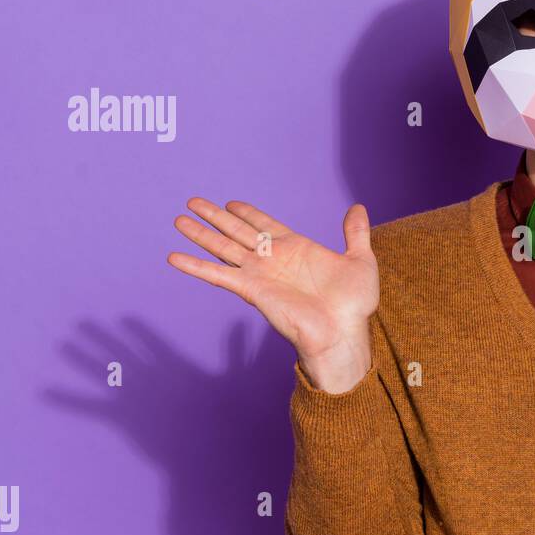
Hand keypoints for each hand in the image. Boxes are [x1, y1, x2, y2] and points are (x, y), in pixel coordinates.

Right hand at [167, 199, 377, 392]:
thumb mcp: (360, 260)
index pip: (265, 224)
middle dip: (215, 217)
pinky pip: (218, 275)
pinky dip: (195, 266)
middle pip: (237, 231)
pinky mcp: (251, 289)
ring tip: (178, 219)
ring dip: (200, 234)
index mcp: (296, 248)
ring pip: (223, 248)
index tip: (230, 203)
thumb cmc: (354, 304)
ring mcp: (260, 273)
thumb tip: (358, 208)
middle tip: (193, 201)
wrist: (343, 332)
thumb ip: (355, 233)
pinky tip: (174, 257)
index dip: (247, 212)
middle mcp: (273, 259)